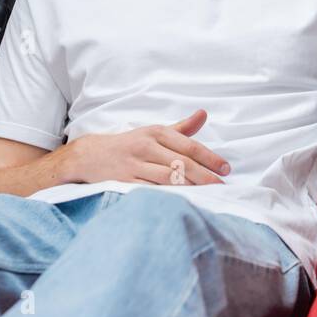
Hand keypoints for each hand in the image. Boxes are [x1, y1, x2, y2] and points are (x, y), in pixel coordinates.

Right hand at [68, 109, 230, 185]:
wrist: (90, 155)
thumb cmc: (130, 144)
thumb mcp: (154, 132)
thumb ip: (181, 128)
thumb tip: (204, 113)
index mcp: (156, 133)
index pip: (189, 146)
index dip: (210, 158)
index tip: (226, 169)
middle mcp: (146, 147)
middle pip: (181, 163)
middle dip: (205, 176)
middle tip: (222, 186)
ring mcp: (134, 165)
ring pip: (167, 178)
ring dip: (189, 187)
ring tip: (207, 195)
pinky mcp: (123, 182)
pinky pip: (150, 190)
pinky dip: (166, 196)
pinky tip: (181, 202)